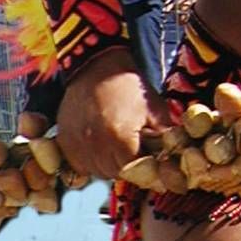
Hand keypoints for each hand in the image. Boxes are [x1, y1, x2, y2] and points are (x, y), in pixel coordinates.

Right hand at [55, 47, 170, 180]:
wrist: (97, 67)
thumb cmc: (130, 86)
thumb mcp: (155, 108)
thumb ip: (164, 136)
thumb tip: (175, 156)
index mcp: (121, 138)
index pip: (135, 172)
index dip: (144, 167)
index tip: (148, 159)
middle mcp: (96, 146)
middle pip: (115, 174)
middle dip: (127, 165)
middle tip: (133, 148)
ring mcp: (77, 146)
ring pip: (97, 172)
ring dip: (109, 164)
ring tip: (116, 143)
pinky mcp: (64, 143)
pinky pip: (80, 165)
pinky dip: (91, 160)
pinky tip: (100, 143)